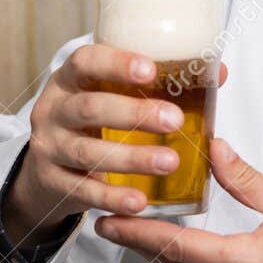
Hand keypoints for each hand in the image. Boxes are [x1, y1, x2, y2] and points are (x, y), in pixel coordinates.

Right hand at [1, 44, 226, 245]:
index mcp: (69, 80)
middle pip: (89, 107)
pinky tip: (139, 201)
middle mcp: (53, 110)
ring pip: (88, 152)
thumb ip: (157, 84)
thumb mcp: (112, 97)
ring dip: (131, 158)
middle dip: (134, 114)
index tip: (150, 70)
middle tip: (174, 120)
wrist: (46, 170)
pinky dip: (112, 197)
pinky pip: (83, 191)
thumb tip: (216, 73)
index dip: (115, 64)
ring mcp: (48, 147)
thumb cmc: (92, 123)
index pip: (85, 61)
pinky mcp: (51, 183)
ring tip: (169, 162)